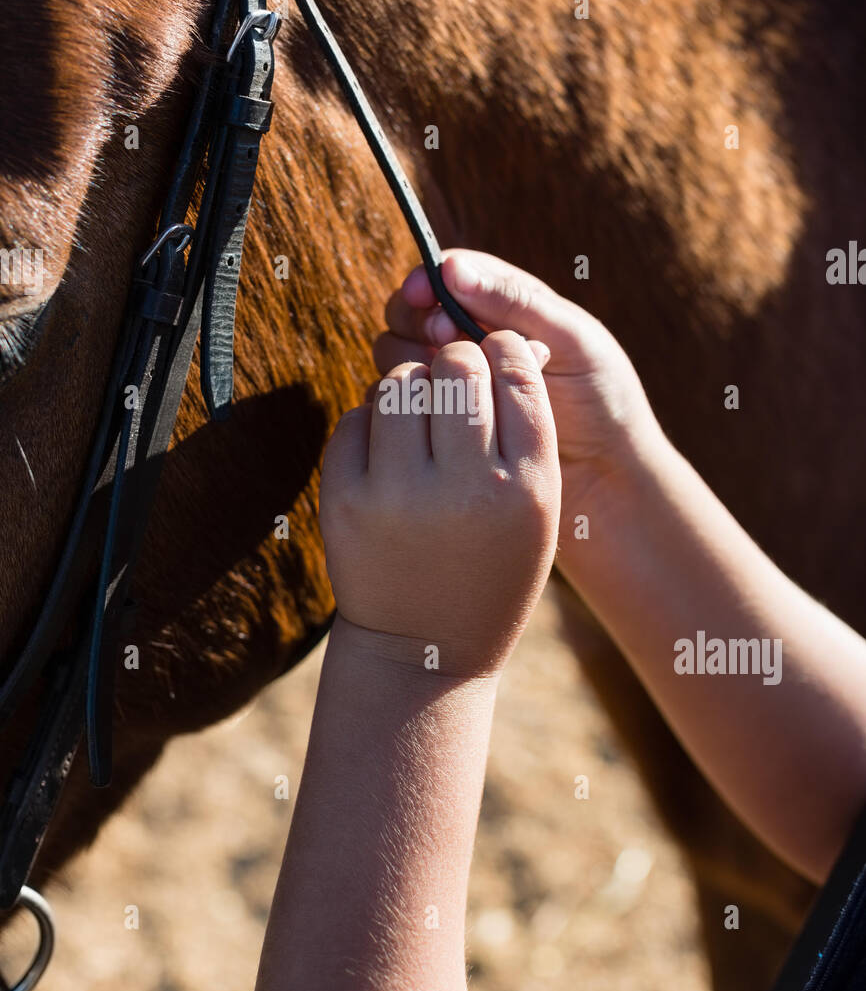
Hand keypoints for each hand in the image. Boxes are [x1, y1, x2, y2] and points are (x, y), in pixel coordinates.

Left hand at [319, 332, 560, 676]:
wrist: (425, 651)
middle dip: (456, 363)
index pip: (517, 374)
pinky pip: (356, 417)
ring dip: (410, 386)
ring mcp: (400, 495)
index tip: (495, 356)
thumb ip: (527, 432)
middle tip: (454, 385)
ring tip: (418, 418)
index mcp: (528, 489)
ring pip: (401, 382)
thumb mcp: (536, 511)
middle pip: (458, 366)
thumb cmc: (492, 566)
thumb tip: (501, 339)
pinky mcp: (346, 501)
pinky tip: (388, 454)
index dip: (504, 351)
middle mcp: (467, 489)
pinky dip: (372, 421)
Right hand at [376, 250, 663, 505]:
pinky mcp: (443, 426)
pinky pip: (404, 403)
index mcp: (506, 306)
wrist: (608, 478)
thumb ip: (516, 303)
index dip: (427, 281)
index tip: (420, 294)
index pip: (448, 277)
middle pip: (413, 312)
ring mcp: (455, 384)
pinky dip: (407, 401)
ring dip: (412, 361)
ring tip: (450, 383)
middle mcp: (473, 339)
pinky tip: (434, 415)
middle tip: (442, 339)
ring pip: (400, 355)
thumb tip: (451, 269)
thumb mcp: (571, 341)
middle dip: (415, 320)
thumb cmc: (603, 400)